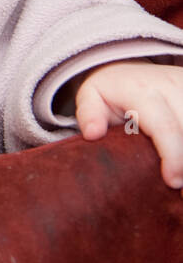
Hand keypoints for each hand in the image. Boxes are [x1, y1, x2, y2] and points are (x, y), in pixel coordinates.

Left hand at [73, 60, 182, 193]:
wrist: (133, 69)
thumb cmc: (112, 91)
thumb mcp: (92, 96)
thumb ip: (88, 113)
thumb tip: (92, 134)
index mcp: (142, 90)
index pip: (165, 126)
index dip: (173, 156)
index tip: (173, 182)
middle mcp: (173, 87)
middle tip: (181, 193)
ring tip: (182, 189)